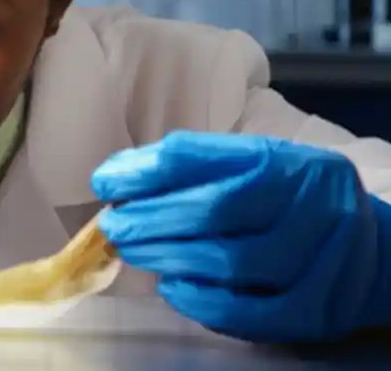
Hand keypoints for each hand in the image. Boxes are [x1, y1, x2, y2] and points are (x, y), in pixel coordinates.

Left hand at [91, 131, 390, 342]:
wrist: (372, 252)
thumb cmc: (289, 203)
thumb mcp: (250, 167)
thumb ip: (189, 169)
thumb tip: (118, 175)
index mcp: (283, 160)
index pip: (199, 158)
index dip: (142, 172)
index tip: (106, 182)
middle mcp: (309, 202)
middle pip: (213, 210)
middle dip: (150, 219)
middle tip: (115, 226)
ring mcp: (321, 257)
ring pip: (231, 261)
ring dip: (169, 258)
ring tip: (136, 253)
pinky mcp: (318, 309)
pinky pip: (250, 312)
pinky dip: (200, 301)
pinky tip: (173, 288)